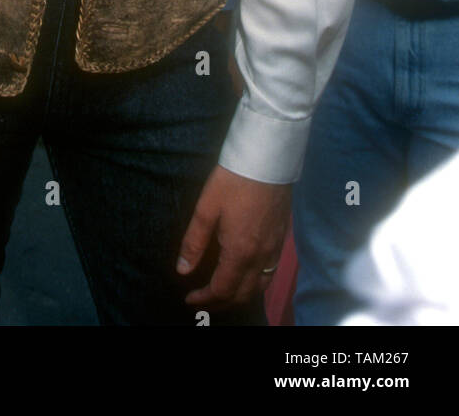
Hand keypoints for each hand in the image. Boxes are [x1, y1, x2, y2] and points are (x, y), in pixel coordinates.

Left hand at [176, 164, 290, 308]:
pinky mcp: (280, 239)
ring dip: (239, 296)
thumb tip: (182, 270)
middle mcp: (260, 257)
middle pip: (242, 294)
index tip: (189, 299)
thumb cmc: (233, 180)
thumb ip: (193, 242)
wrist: (267, 159)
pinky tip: (245, 276)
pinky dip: (255, 284)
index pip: (222, 290)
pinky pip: (269, 273)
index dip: (204, 299)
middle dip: (220, 303)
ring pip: (259, 287)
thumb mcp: (206, 208)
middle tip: (202, 301)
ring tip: (222, 294)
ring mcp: (274, 249)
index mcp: (240, 252)